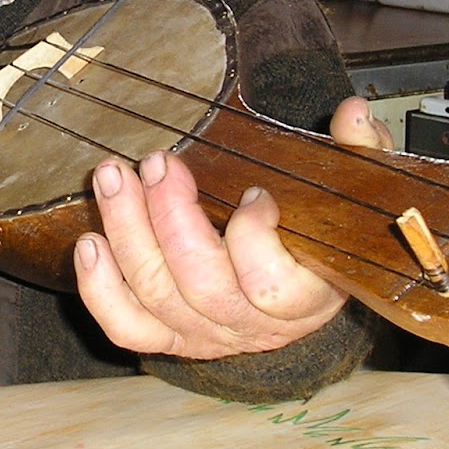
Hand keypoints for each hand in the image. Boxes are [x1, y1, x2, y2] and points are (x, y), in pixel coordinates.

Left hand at [74, 95, 389, 359]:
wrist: (299, 289)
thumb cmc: (319, 232)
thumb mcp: (349, 191)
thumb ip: (359, 152)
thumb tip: (354, 111)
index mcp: (304, 298)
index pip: (272, 284)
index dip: (255, 238)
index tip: (254, 192)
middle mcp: (251, 327)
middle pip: (201, 284)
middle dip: (171, 217)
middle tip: (158, 162)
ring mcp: (204, 335)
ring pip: (156, 295)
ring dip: (128, 232)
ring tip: (113, 177)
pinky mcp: (167, 337)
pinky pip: (126, 327)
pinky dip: (100, 290)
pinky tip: (90, 242)